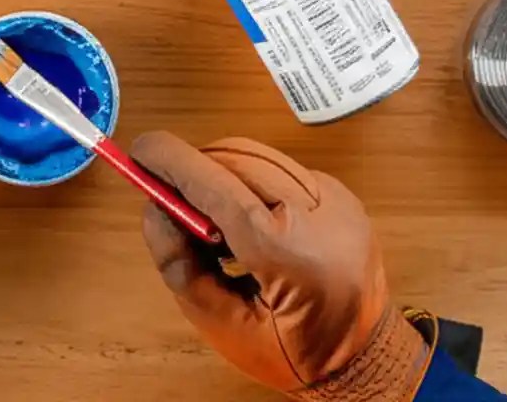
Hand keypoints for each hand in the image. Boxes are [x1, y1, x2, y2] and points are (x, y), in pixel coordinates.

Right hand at [133, 132, 429, 400]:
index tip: (141, 149)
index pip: (221, 189)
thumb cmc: (295, 353)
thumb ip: (180, 266)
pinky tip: (246, 223)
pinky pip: (278, 168)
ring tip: (211, 224)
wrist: (365, 358)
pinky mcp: (339, 193)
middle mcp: (321, 216)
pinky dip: (249, 182)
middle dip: (194, 169)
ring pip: (257, 157)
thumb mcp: (223, 326)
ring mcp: (336, 200)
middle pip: (237, 162)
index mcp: (292, 257)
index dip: (176, 165)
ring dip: (221, 174)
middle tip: (165, 197)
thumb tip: (154, 208)